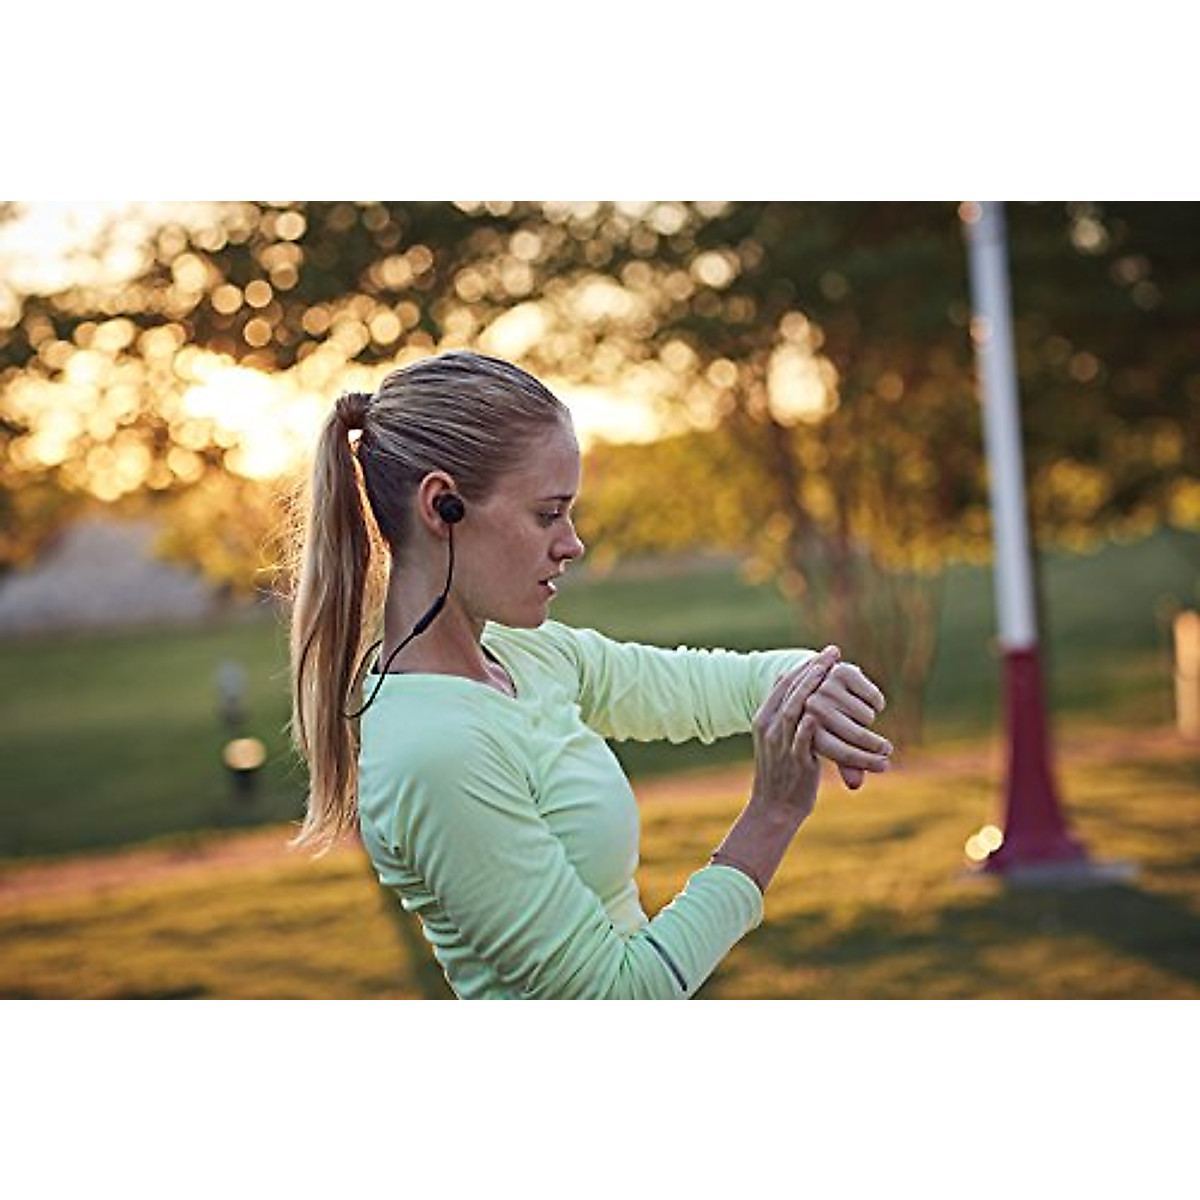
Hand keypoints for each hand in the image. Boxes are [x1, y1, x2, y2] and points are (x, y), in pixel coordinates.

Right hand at [750, 646, 837, 821]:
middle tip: (832, 652)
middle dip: (812, 669)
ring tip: (829, 671)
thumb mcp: (775, 738)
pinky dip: (809, 724)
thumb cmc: (780, 772)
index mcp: (763, 720)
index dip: (804, 667)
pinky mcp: (796, 761)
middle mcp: (769, 729)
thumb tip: (788, 682)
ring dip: (812, 688)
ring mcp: (781, 744)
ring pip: (794, 709)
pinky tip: (820, 709)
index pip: (783, 685)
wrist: (773, 808)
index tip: (822, 654)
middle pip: (790, 691)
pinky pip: (802, 739)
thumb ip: (781, 712)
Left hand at [803, 657, 890, 788]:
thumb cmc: (826, 721)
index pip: (842, 752)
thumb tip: (854, 785)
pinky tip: (868, 700)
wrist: (818, 681)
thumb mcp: (830, 743)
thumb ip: (844, 763)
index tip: (884, 766)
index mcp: (807, 729)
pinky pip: (873, 697)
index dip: (866, 762)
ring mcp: (826, 688)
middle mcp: (813, 708)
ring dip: (870, 719)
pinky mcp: (842, 672)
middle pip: (857, 735)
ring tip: (861, 717)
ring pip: (866, 716)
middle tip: (887, 750)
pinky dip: (877, 702)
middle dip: (877, 746)